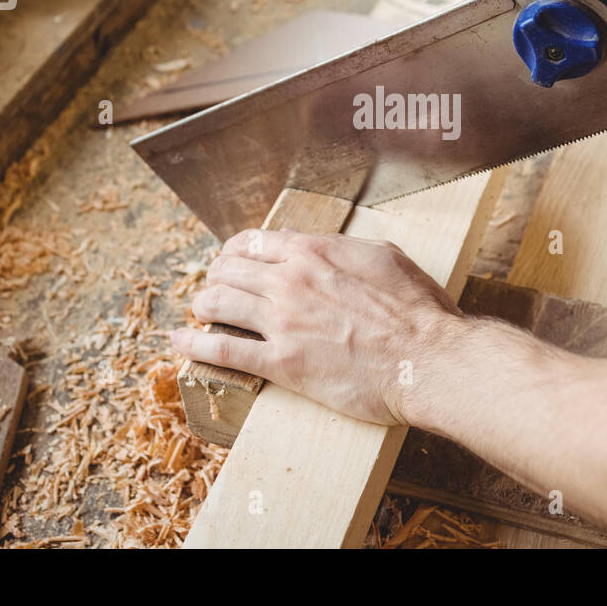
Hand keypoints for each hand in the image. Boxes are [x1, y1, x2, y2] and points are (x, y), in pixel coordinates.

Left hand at [171, 229, 461, 424]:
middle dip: (215, 276)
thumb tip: (313, 243)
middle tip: (213, 288)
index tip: (231, 261)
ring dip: (202, 305)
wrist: (426, 357)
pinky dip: (194, 343)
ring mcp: (283, 321)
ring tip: (199, 312)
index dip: (235, 251)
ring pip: (217, 302)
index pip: (253, 243)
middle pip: (228, 269)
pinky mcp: (282, 362)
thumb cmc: (417, 310)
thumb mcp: (382, 257)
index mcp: (314, 251)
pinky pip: (223, 348)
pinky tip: (181, 342)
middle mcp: (290, 280)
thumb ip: (340, 249)